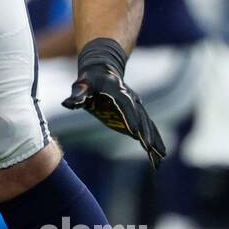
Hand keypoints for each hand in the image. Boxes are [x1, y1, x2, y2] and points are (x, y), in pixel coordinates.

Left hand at [62, 37, 165, 168]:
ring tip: (161, 157)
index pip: (126, 105)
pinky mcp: (135, 114)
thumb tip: (68, 104)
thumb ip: (77, 95)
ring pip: (148, 124)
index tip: (135, 132)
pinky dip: (153, 141)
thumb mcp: (82, 85)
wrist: (102, 71)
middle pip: (141, 116)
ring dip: (155, 140)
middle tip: (150, 148)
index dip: (130, 118)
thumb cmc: (90, 79)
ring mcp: (135, 106)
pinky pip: (147, 128)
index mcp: (118, 90)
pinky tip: (158, 157)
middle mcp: (131, 98)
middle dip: (146, 133)